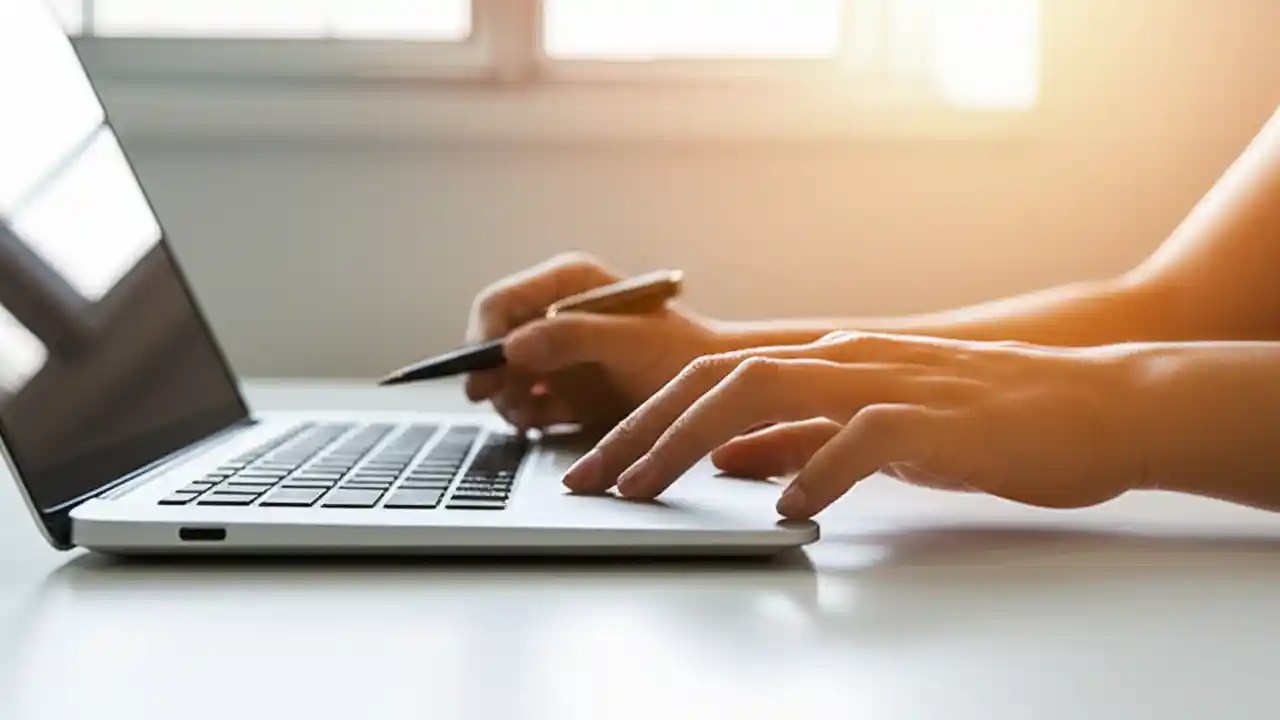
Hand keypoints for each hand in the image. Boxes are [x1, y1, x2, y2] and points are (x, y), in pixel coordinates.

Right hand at [465, 253, 726, 430]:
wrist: (717, 392)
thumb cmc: (684, 355)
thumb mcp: (630, 342)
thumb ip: (573, 337)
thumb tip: (512, 346)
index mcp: (567, 284)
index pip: (498, 304)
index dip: (483, 339)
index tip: (484, 377)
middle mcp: (555, 313)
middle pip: (494, 341)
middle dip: (493, 375)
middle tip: (504, 404)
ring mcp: (558, 351)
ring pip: (503, 375)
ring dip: (508, 399)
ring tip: (532, 416)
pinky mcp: (564, 386)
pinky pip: (525, 401)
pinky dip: (527, 415)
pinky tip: (544, 422)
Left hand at [562, 332, 1159, 516]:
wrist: (1098, 407)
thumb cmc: (985, 423)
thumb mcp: (871, 429)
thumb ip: (801, 438)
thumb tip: (723, 461)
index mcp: (828, 362)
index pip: (714, 382)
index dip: (646, 422)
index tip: (595, 468)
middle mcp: (847, 360)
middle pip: (720, 382)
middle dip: (644, 431)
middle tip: (592, 483)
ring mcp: (893, 383)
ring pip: (771, 391)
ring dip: (697, 441)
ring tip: (650, 489)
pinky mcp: (942, 418)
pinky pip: (866, 436)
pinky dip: (818, 467)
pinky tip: (785, 507)